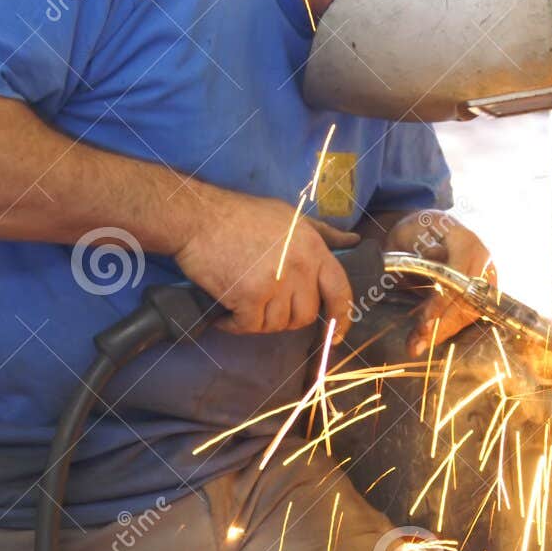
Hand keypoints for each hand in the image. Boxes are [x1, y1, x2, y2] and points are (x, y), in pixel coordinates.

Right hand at [175, 192, 356, 336]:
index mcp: (313, 248)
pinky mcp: (248, 296)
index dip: (342, 318)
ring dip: (259, 320)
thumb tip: (353, 242)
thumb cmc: (242, 215)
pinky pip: (249, 326)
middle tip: (265, 304)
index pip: (340, 291)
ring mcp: (275, 283)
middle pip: (305, 315)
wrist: (198, 216)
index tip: (336, 335)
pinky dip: (235, 325)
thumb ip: (323, 233)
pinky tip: (226, 314)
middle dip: (286, 316)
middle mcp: (299, 267)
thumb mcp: (290, 217)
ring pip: (277, 324)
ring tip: (244, 302)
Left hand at [387, 210, 494, 356]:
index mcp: (465, 241)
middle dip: (442, 324)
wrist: (425, 233)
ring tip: (416, 345)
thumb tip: (434, 259)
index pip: (459, 276)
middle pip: (468, 300)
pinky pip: (468, 316)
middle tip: (417, 342)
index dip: (443, 301)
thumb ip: (420, 247)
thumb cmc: (415, 232)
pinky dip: (447, 330)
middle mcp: (482, 261)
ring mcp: (486, 279)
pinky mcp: (482, 295)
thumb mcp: (411, 233)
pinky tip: (426, 339)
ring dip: (443, 331)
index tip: (425, 321)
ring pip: (469, 312)